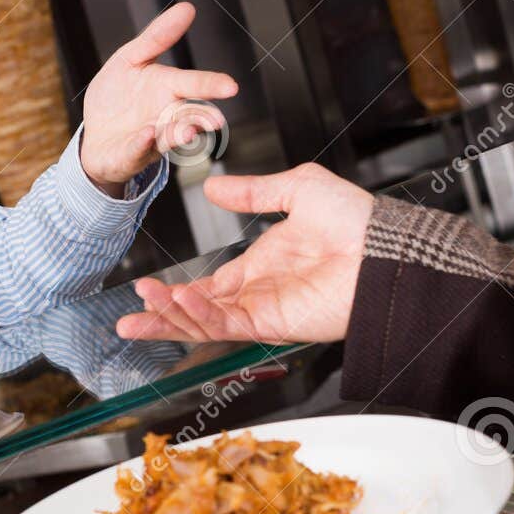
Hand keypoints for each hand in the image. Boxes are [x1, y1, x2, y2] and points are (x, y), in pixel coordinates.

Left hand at [78, 2, 238, 189]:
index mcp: (169, 89)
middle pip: (189, 115)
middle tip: (215, 119)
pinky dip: (143, 143)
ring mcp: (151, 138)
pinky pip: (138, 149)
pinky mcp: (131, 154)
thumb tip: (187, 9)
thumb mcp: (131, 58)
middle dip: (201, 118)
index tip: (230, 85)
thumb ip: (157, 36)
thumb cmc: (118, 97)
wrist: (95, 134)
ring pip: (170, 137)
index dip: (211, 85)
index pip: (194, 85)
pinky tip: (147, 134)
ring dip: (179, 134)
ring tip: (188, 130)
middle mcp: (166, 116)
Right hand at [117, 163, 374, 344]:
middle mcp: (257, 292)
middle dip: (161, 315)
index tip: (147, 288)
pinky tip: (180, 300)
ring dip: (172, 316)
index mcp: (260, 266)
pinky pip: (226, 324)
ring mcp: (264, 310)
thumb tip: (214, 188)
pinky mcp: (273, 324)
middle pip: (197, 312)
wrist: (384, 245)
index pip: (207, 285)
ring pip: (205, 323)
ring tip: (145, 304)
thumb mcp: (295, 189)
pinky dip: (199, 315)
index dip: (175, 291)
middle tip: (129, 315)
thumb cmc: (357, 220)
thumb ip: (251, 192)